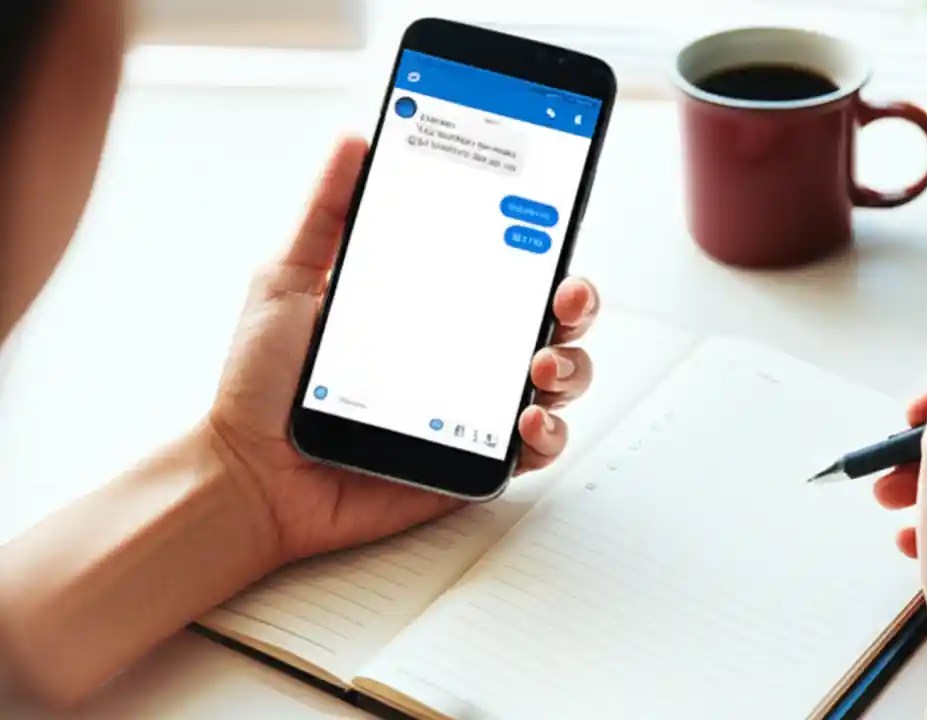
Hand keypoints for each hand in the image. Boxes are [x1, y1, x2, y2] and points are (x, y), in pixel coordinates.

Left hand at [206, 137, 598, 567]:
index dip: (545, 243)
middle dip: (577, 303)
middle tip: (563, 298)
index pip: (509, 265)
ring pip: (561, 379)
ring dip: (572, 366)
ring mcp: (476, 407)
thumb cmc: (262, 384)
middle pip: (552, 320)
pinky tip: (529, 419)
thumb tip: (357, 140)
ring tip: (540, 366)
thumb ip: (326, 211)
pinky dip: (550, 432)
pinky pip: (538, 448)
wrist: (247, 471)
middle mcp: (466, 351)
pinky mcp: (474, 459)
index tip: (553, 222)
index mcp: (434, 304)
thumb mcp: (288, 278)